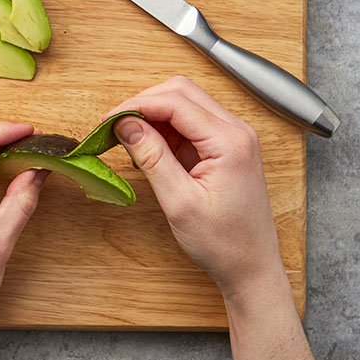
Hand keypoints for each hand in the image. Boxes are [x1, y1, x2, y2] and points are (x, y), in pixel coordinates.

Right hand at [107, 76, 285, 300]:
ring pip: (185, 104)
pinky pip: (190, 124)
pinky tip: (147, 148)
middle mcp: (236, 131)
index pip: (176, 102)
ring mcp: (232, 137)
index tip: (108, 120)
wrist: (251, 266)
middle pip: (182, 92)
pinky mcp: (224, 147)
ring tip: (127, 139)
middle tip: (114, 126)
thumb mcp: (179, 202)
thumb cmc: (224, 242)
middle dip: (143, 103)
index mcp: (230, 141)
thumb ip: (152, 158)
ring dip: (153, 115)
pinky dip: (164, 130)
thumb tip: (126, 125)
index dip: (136, 105)